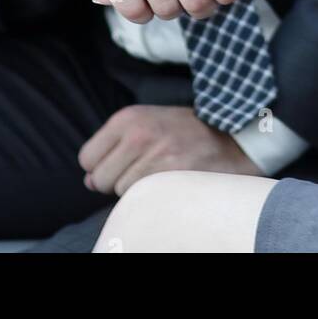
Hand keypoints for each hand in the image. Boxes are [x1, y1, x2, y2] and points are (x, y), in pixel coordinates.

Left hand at [78, 104, 261, 196]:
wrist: (231, 137)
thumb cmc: (185, 132)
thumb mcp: (147, 123)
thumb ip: (115, 147)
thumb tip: (89, 180)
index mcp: (128, 118)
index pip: (87, 158)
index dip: (101, 167)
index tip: (120, 166)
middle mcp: (138, 134)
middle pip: (100, 179)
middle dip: (116, 182)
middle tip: (144, 171)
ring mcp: (154, 156)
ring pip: (121, 192)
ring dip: (137, 191)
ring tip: (161, 175)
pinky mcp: (171, 177)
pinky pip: (142, 200)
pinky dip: (152, 199)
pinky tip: (168, 186)